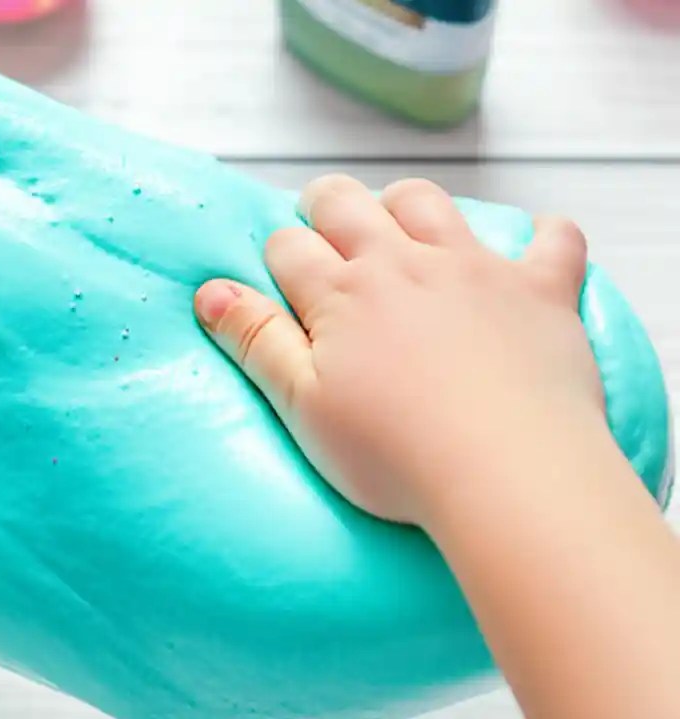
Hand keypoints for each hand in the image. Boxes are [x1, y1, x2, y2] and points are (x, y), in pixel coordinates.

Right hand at [194, 175, 603, 524]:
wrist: (510, 473)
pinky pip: (553, 238)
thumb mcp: (304, 407)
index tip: (281, 275)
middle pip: (349, 204)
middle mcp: (404, 263)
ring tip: (399, 225)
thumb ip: (256, 341)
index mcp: (341, 294)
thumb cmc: (395, 455)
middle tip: (324, 227)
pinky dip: (543, 234)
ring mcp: (476, 270)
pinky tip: (532, 246)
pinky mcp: (541, 290)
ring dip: (406, 204)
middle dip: (325, 204)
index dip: (278, 255)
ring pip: (430, 203)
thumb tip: (209, 290)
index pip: (289, 246)